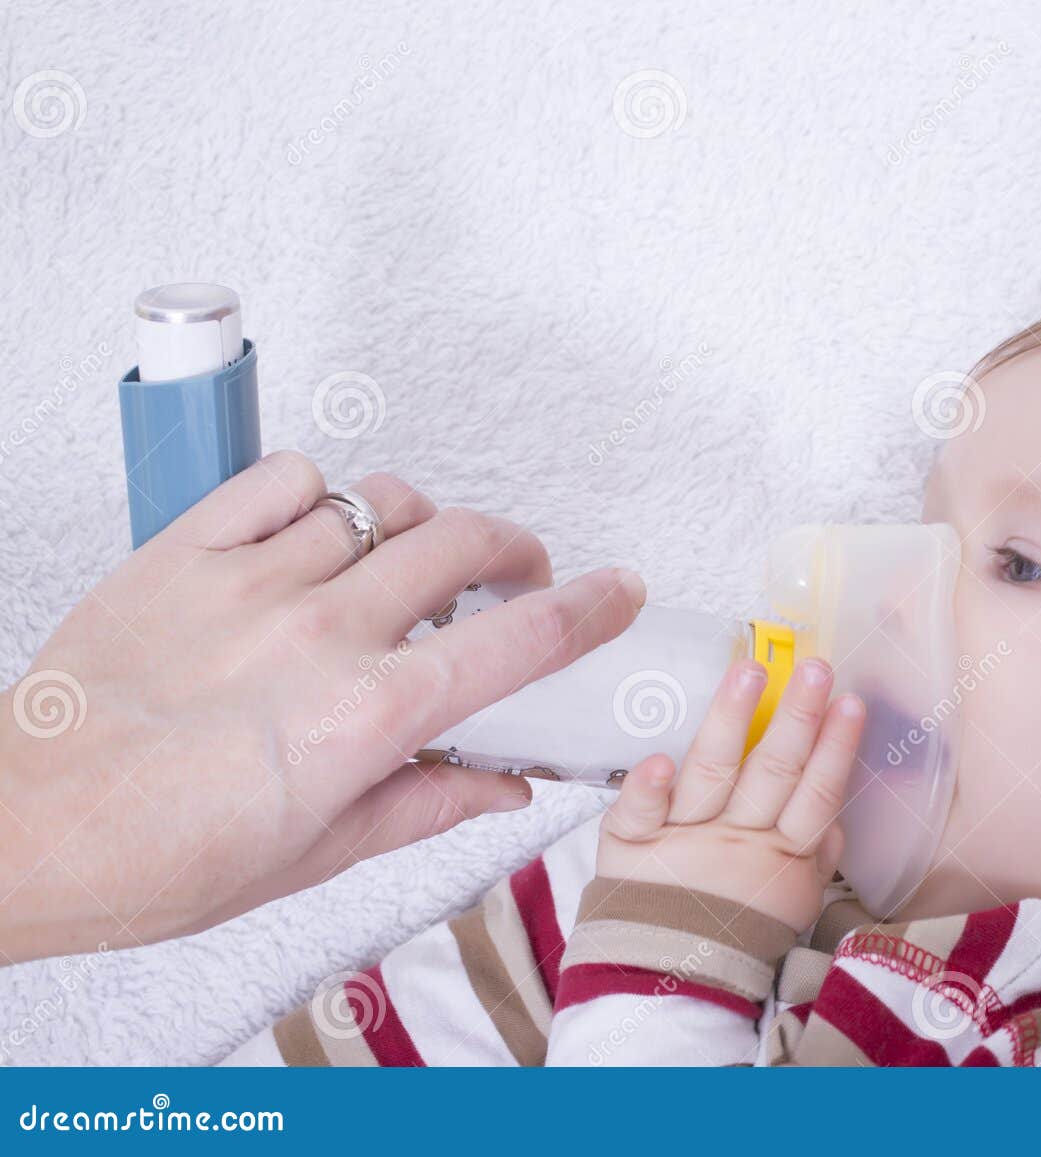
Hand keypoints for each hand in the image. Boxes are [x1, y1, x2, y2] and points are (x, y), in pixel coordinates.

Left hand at [0, 451, 643, 961]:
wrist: (20, 829)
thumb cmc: (150, 859)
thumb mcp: (316, 856)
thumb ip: (427, 804)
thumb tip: (503, 786)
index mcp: (365, 717)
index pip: (518, 641)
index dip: (589, 609)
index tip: (617, 592)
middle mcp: (320, 633)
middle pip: (464, 542)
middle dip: (515, 551)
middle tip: (516, 576)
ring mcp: (252, 580)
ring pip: (382, 504)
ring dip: (419, 530)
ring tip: (407, 566)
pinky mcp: (187, 550)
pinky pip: (285, 480)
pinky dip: (323, 495)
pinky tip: (318, 534)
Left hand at [597, 657, 864, 931]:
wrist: (664, 979)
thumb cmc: (731, 926)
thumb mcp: (788, 901)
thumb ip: (814, 857)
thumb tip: (838, 820)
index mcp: (778, 855)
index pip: (815, 796)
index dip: (834, 752)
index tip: (852, 703)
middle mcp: (735, 841)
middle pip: (772, 774)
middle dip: (796, 719)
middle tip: (816, 668)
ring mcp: (685, 839)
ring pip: (713, 773)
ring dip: (732, 721)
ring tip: (750, 672)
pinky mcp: (632, 844)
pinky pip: (639, 813)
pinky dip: (648, 789)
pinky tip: (659, 760)